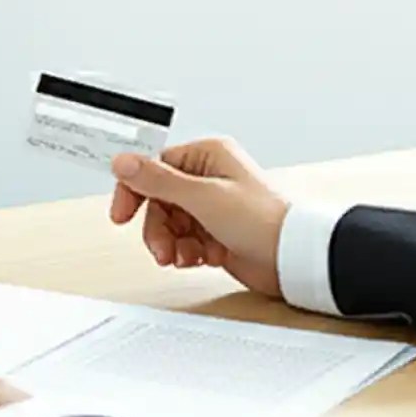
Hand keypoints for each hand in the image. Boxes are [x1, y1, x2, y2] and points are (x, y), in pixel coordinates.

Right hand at [110, 138, 289, 297]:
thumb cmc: (263, 221)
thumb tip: (123, 161)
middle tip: (163, 250)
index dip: (134, 191)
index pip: (154, 167)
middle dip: (158, 229)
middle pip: (159, 201)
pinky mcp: (216, 232)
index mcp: (207, 157)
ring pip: (170, 224)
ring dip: (173, 244)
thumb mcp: (203, 198)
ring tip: (185, 258)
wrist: (294, 258)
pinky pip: (186, 241)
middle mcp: (208, 178)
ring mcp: (212, 207)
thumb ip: (158, 180)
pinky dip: (189, 253)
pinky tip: (204, 259)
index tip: (121, 215)